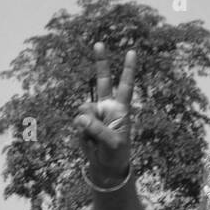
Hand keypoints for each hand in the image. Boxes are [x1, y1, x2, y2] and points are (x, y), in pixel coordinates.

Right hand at [73, 43, 138, 186]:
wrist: (105, 167)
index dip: (128, 70)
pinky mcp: (82, 124)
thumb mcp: (112, 143)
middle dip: (101, 62)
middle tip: (99, 43)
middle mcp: (107, 107)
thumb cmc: (116, 154)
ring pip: (84, 110)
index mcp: (120, 109)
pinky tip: (90, 143)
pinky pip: (78, 125)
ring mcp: (94, 114)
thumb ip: (98, 129)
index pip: (125, 86)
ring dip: (87, 125)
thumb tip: (80, 118)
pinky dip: (82, 135)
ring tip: (96, 140)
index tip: (131, 51)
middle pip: (103, 81)